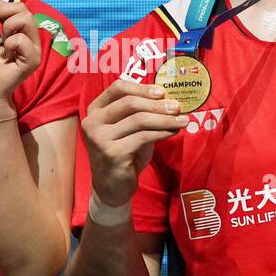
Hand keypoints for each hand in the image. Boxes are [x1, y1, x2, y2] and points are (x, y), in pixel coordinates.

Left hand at [0, 0, 39, 119]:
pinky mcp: (33, 59)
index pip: (14, 6)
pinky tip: (5, 55)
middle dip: (0, 9)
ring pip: (26, 19)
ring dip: (6, 26)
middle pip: (23, 8)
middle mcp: (30, 37)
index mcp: (20, 31)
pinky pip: (22, 40)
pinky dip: (9, 44)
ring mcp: (34, 48)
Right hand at [81, 79, 188, 206]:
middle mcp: (93, 122)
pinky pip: (143, 137)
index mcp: (95, 110)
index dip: (142, 88)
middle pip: (129, 103)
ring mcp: (100, 138)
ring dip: (164, 119)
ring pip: (139, 120)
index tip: (162, 92)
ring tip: (182, 120)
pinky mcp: (112, 153)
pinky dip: (162, 132)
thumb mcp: (128, 129)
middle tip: (177, 107)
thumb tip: (169, 100)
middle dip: (157, 104)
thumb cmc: (123, 154)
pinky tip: (173, 132)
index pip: (118, 88)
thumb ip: (140, 113)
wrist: (111, 187)